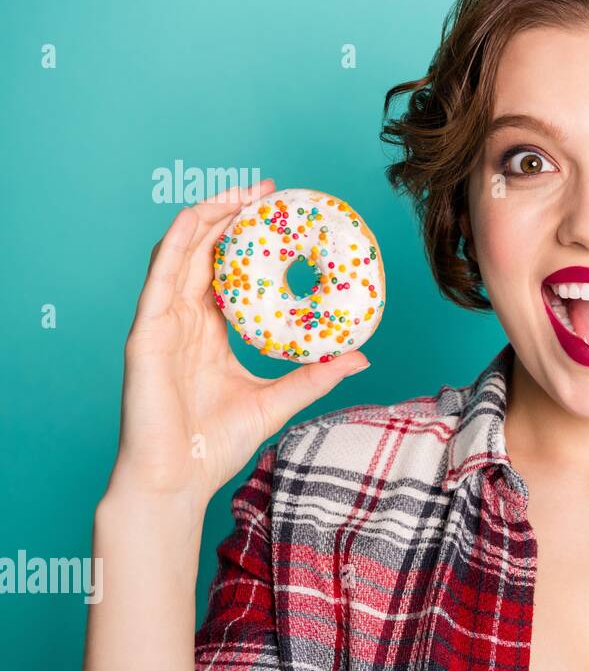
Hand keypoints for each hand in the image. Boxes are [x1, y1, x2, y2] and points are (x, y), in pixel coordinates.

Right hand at [107, 179, 369, 515]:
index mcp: (210, 333)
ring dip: (207, 217)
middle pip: (204, 252)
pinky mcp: (145, 333)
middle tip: (266, 190)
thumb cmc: (217, 446)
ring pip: (180, 253)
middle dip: (231, 214)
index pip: (227, 271)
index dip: (249, 239)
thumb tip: (361, 357)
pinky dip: (178, 242)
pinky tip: (199, 217)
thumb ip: (316, 375)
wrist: (178, 480)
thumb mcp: (280, 400)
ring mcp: (162, 324)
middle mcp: (184, 321)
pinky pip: (160, 276)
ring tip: (238, 192)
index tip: (281, 213)